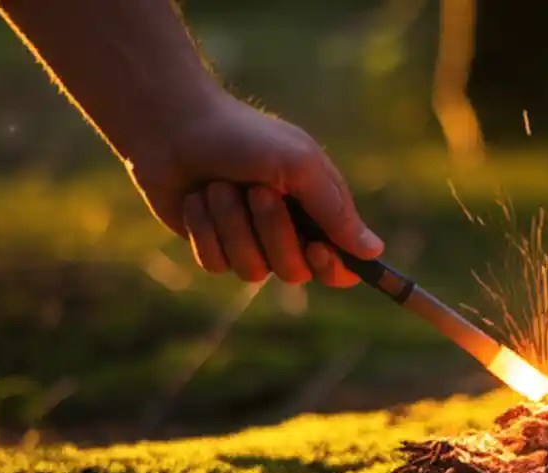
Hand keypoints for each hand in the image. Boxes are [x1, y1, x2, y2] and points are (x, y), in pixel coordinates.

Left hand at [126, 93, 381, 285]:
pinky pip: (217, 264)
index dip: (333, 267)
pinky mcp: (213, 247)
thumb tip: (374, 252)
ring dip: (232, 225)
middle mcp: (287, 232)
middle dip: (273, 232)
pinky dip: (205, 230)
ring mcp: (249, 242)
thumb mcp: (298, 165)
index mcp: (317, 211)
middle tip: (256, 191)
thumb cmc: (243, 137)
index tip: (318, 249)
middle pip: (295, 270)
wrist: (173, 126)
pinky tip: (196, 200)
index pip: (340, 265)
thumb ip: (335, 210)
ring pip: (252, 270)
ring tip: (218, 187)